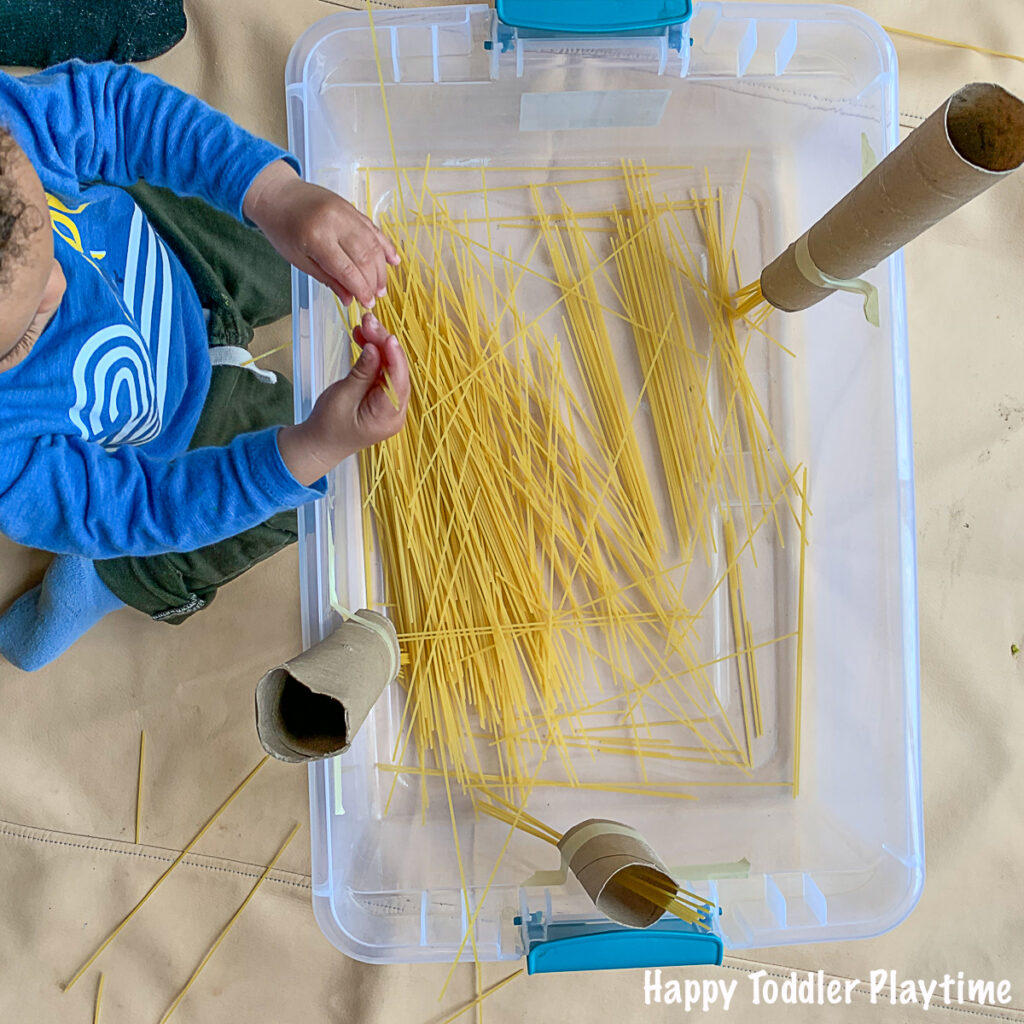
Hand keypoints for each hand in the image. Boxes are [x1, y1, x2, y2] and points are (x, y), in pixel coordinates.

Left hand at [243, 160, 399, 308]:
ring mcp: (346, 212)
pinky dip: (385, 245)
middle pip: (364, 257)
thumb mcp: (299, 260)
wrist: (277, 194)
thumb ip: (327, 278)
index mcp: (317, 237)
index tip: (368, 304)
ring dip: (381, 268)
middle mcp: (335, 222)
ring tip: (382, 286)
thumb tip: (349, 299)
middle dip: (373, 281)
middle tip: (376, 297)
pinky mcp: (352, 208)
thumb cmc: (282, 229)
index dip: (361, 289)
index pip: (347, 270)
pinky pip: (373, 228)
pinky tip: (393, 260)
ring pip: (373, 244)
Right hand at [278, 313, 409, 485]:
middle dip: (384, 345)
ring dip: (378, 346)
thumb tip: (374, 348)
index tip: (387, 336)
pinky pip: (383, 373)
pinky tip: (364, 339)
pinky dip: (374, 356)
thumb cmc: (328, 426)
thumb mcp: (342, 397)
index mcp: (388, 417)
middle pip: (397, 372)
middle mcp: (395, 411)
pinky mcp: (383, 397)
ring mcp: (391, 404)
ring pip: (390, 369)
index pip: (398, 382)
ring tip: (363, 326)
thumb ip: (362, 372)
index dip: (395, 356)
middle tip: (369, 322)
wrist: (321, 443)